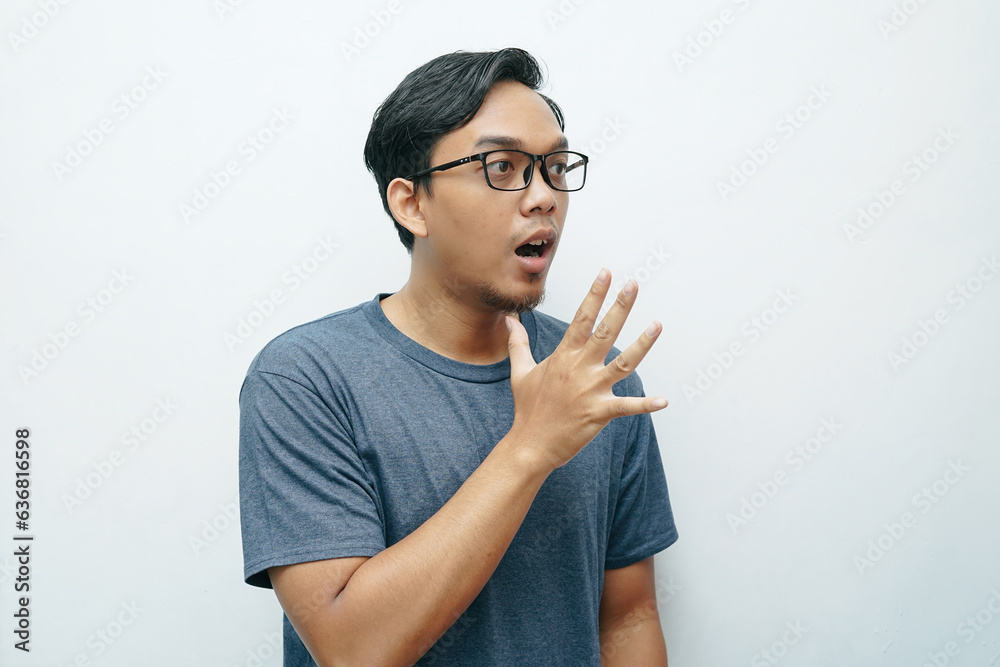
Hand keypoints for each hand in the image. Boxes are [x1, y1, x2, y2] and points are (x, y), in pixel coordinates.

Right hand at [505, 269, 666, 471]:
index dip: (595, 295)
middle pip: (604, 332)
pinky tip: (664, 400)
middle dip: (620, 307)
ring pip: (623, 363)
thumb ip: (519, 344)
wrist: (530, 445)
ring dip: (642, 345)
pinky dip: (646, 404)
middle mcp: (579, 369)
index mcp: (563, 357)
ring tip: (658, 325)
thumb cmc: (527, 409)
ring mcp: (591, 390)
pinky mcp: (599, 413)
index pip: (582, 318)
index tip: (607, 273)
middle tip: (633, 285)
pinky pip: (627, 407)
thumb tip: (510, 321)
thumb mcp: (520, 372)